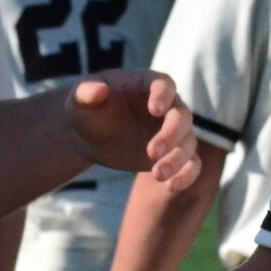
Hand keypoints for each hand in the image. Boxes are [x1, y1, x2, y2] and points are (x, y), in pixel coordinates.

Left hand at [66, 72, 200, 189]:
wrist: (89, 134)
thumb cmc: (86, 109)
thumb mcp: (79, 99)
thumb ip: (86, 92)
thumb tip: (100, 90)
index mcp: (147, 85)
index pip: (165, 84)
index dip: (163, 95)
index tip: (154, 109)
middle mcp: (167, 106)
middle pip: (182, 116)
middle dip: (171, 134)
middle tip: (152, 152)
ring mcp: (172, 131)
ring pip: (189, 142)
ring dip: (178, 159)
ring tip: (157, 174)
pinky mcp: (172, 153)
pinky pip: (191, 163)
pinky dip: (187, 175)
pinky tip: (172, 186)